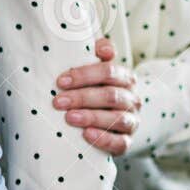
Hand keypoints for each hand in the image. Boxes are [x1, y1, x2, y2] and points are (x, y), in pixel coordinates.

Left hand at [55, 37, 139, 156]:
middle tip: (58, 102)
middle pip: (111, 96)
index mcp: (126, 78)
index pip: (109, 72)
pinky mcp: (127, 142)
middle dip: (82, 98)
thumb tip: (100, 47)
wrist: (112, 122)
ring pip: (117, 118)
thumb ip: (99, 54)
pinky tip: (86, 135)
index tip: (61, 81)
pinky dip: (103, 139)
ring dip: (92, 117)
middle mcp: (132, 99)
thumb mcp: (98, 71)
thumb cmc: (98, 90)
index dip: (85, 75)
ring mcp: (131, 121)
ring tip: (69, 118)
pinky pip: (120, 142)